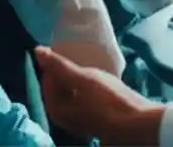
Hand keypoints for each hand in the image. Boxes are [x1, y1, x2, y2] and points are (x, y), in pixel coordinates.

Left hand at [34, 46, 164, 144]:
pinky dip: (87, 88)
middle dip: (65, 71)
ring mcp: (80, 121)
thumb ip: (59, 65)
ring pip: (73, 94)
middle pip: (59, 88)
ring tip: (88, 63)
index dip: (54, 63)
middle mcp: (64, 119)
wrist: (136, 123)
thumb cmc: (107, 100)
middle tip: (77, 54)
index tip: (64, 48)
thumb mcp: (82, 78)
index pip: (47, 80)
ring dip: (77, 79)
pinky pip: (84, 99)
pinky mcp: (95, 120)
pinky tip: (98, 80)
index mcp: (56, 110)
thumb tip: (36, 51)